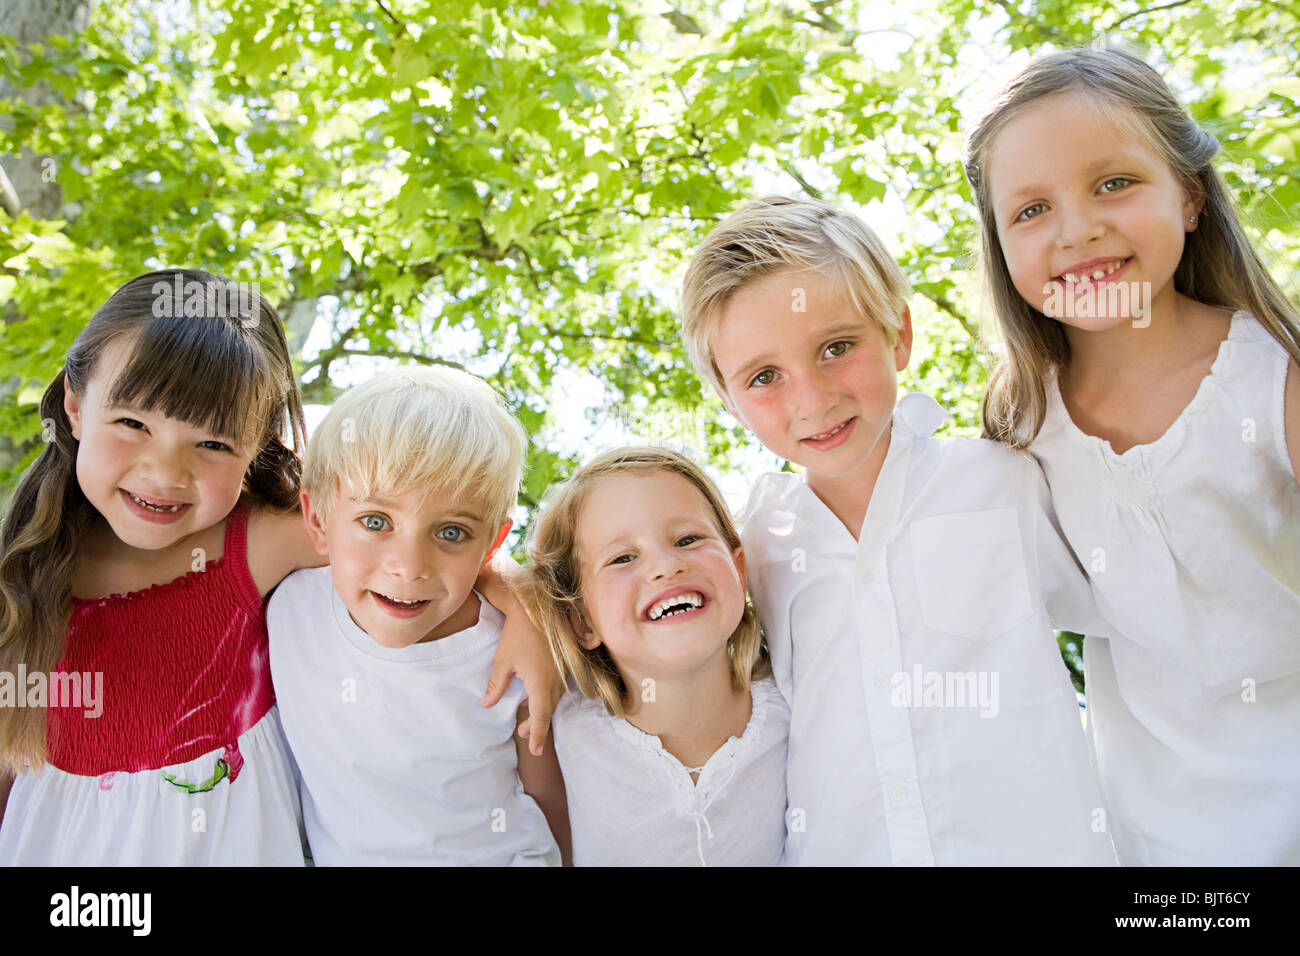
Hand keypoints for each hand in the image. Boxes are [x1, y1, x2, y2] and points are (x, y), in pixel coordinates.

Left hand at [479, 553, 562, 755]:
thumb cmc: (518, 634)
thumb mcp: (503, 661)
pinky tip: (534, 696)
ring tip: (527, 721)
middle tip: (523, 735)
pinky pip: (556, 688)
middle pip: (547, 710)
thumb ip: (496, 685)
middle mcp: (555, 681)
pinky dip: (546, 697)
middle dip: (536, 725)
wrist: (538, 608)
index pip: (541, 717)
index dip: (538, 735)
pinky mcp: (563, 665)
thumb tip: (486, 705)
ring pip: (553, 699)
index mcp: (540, 684)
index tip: (536, 751)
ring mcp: (562, 673)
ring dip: (541, 711)